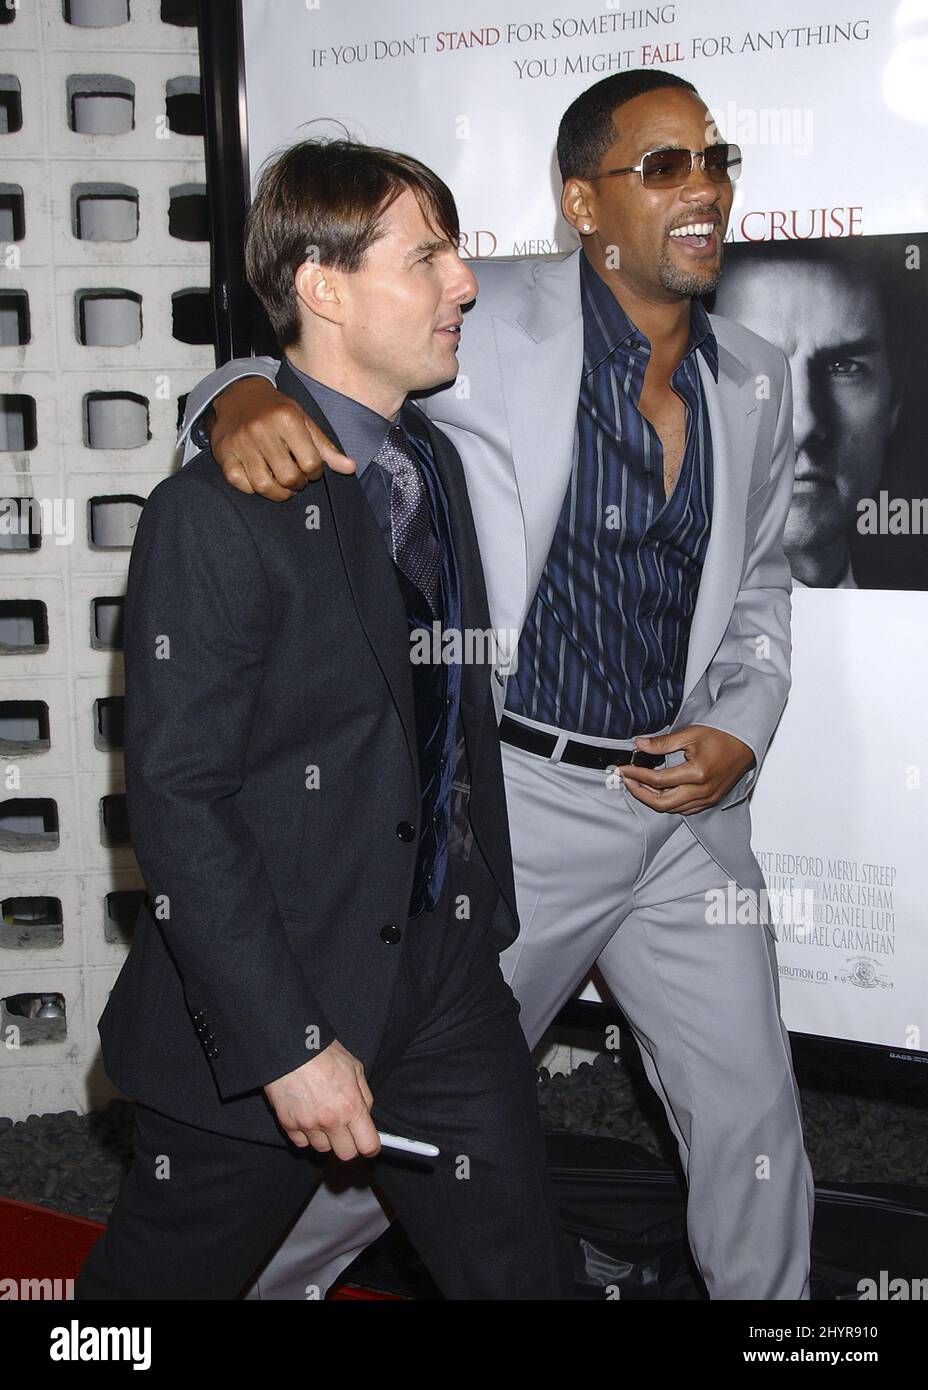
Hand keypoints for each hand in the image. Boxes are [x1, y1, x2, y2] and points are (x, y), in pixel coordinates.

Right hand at [209, 377, 355, 499]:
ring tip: (281, 484)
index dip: (314, 473)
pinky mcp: (224, 453)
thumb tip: (350, 468)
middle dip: (297, 485)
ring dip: (277, 492)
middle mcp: (262, 429)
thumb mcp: (304, 421)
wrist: (238, 395)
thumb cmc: (276, 411)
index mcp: (286, 419)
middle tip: (295, 478)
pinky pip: (241, 484)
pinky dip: (252, 488)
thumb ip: (325, 447)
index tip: (310, 468)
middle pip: (288, 477)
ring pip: (264, 486)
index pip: (311, 464)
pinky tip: (259, 477)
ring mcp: (240, 442)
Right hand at [263, 1040, 379, 1158]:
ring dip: (325, 1138)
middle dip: (349, 1144)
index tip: (368, 1144)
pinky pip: (301, 1143)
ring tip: (322, 1116)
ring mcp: (308, 1125)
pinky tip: (307, 1117)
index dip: (371, 1147)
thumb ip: (364, 1096)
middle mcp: (331, 1120)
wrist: (290, 1047)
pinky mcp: (288, 1124)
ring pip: (322, 1149)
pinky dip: (305, 1135)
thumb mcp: (355, 1068)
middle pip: (346, 1154)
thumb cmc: (323, 1053)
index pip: (367, 1146)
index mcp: (351, 1106)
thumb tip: (367, 1116)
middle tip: (345, 1131)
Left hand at [618, 724, 754, 814]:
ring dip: (654, 799)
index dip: (637, 776)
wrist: (744, 742)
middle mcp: (703, 790)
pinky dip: (670, 803)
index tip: (625, 770)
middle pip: (662, 803)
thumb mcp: (689, 734)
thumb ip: (662, 743)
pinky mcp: (711, 800)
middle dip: (640, 793)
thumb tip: (639, 744)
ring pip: (673, 809)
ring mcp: (708, 798)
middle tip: (628, 781)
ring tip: (641, 785)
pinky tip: (660, 792)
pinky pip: (685, 809)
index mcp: (697, 773)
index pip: (658, 780)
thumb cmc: (721, 736)